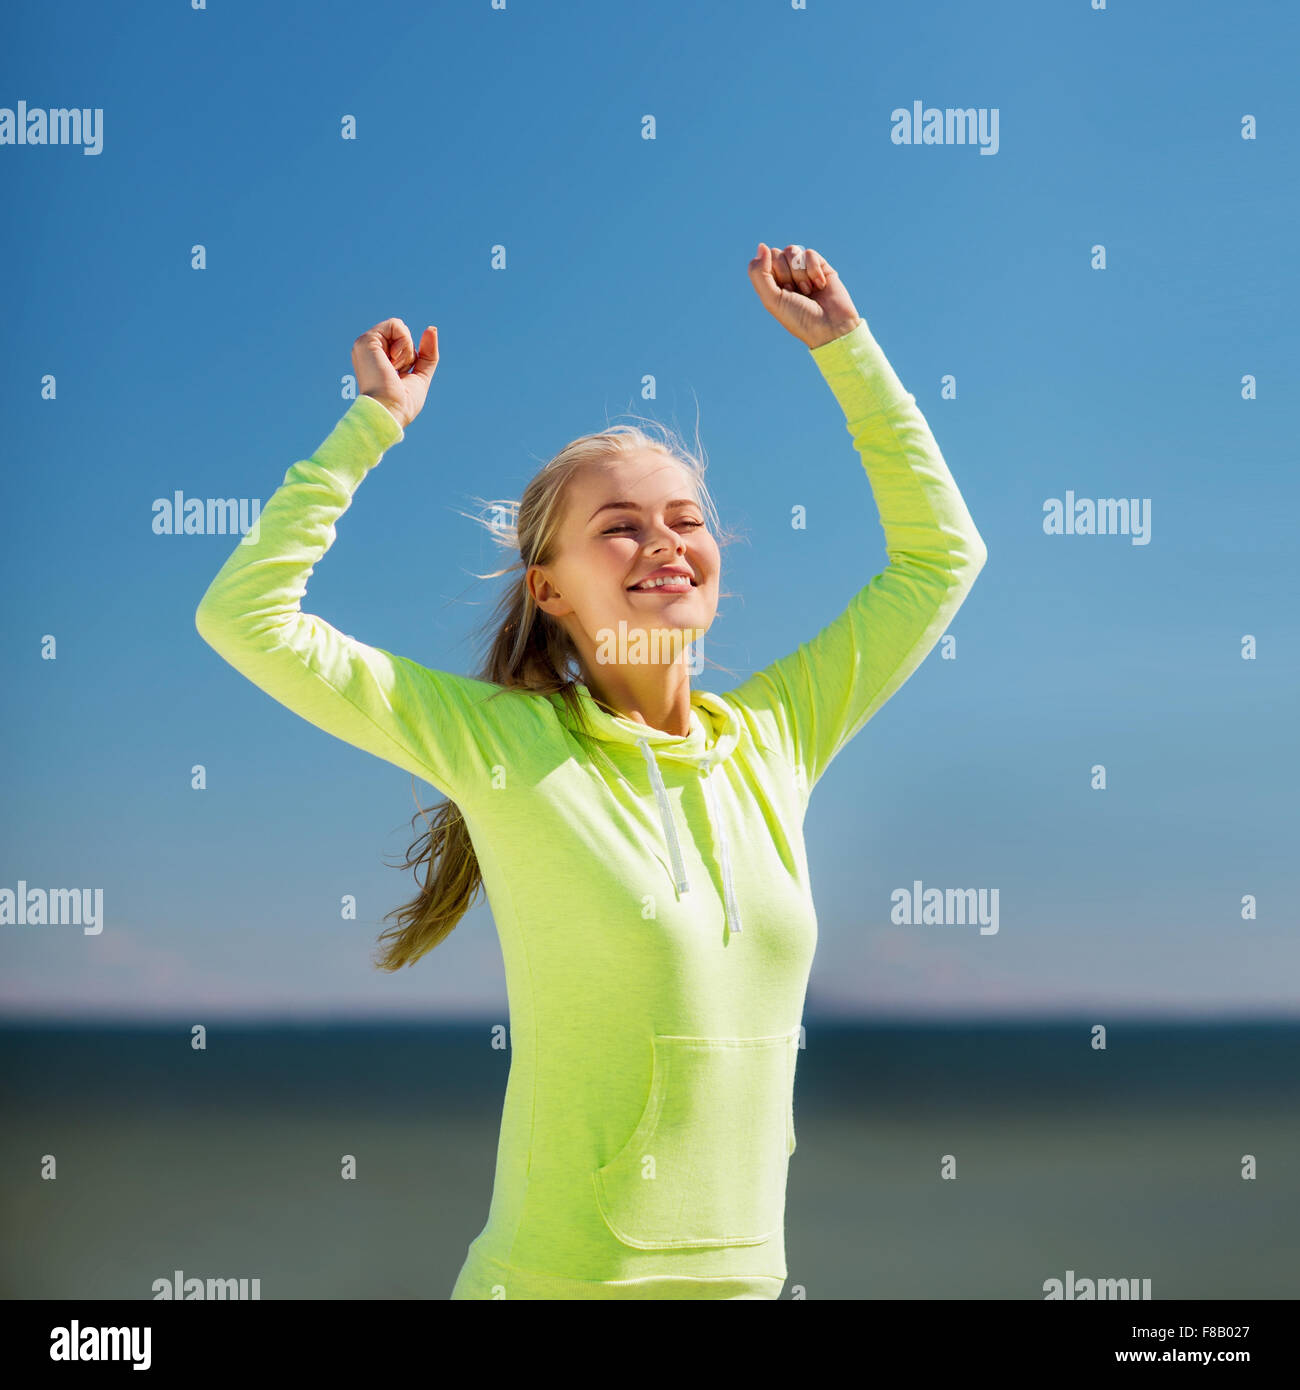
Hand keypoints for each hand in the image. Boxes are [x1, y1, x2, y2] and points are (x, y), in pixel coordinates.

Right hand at [352, 319, 438, 429]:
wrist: (390, 412)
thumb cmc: (403, 403)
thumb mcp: (420, 374)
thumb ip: (427, 353)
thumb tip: (432, 328)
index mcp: (377, 359)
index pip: (402, 341)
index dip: (411, 356)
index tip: (401, 375)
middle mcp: (369, 350)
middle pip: (401, 332)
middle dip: (409, 352)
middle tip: (397, 372)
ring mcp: (365, 344)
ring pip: (398, 327)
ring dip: (406, 350)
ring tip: (394, 368)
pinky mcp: (366, 340)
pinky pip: (395, 325)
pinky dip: (403, 344)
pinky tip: (393, 361)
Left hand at [747, 244, 861, 348]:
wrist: (830, 326)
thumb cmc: (799, 318)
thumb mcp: (772, 299)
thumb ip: (759, 273)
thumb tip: (762, 246)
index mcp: (772, 284)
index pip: (764, 260)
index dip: (772, 274)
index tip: (782, 292)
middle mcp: (786, 275)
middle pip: (777, 254)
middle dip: (786, 274)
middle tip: (795, 292)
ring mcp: (803, 270)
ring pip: (793, 251)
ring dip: (800, 274)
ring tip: (808, 291)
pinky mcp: (820, 266)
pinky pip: (810, 253)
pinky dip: (814, 270)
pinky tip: (820, 285)